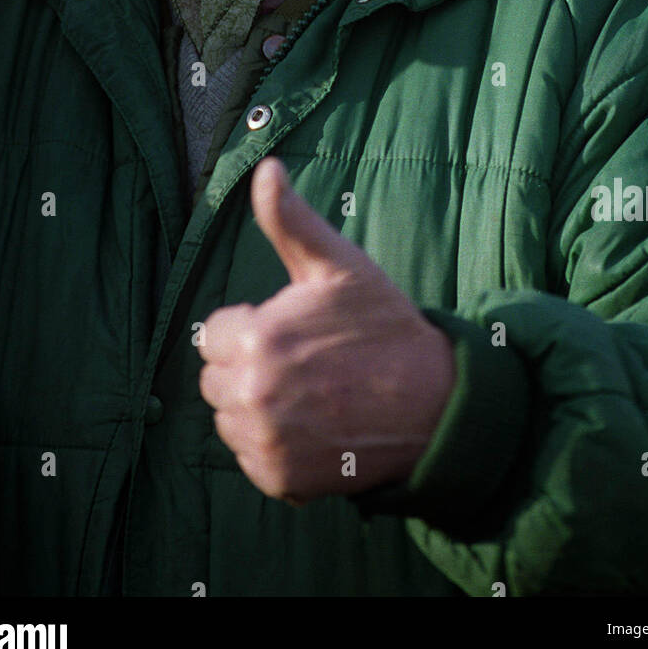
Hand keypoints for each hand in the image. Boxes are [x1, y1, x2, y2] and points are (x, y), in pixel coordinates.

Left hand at [197, 156, 455, 504]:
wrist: (433, 402)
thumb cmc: (383, 327)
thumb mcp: (338, 265)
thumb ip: (290, 219)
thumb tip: (265, 168)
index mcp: (257, 338)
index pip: (214, 334)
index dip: (251, 326)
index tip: (292, 329)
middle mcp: (253, 395)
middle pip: (216, 379)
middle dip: (249, 366)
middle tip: (303, 362)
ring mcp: (266, 443)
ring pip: (229, 420)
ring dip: (257, 408)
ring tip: (310, 393)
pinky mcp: (280, 481)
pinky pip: (250, 459)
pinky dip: (274, 447)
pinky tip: (314, 426)